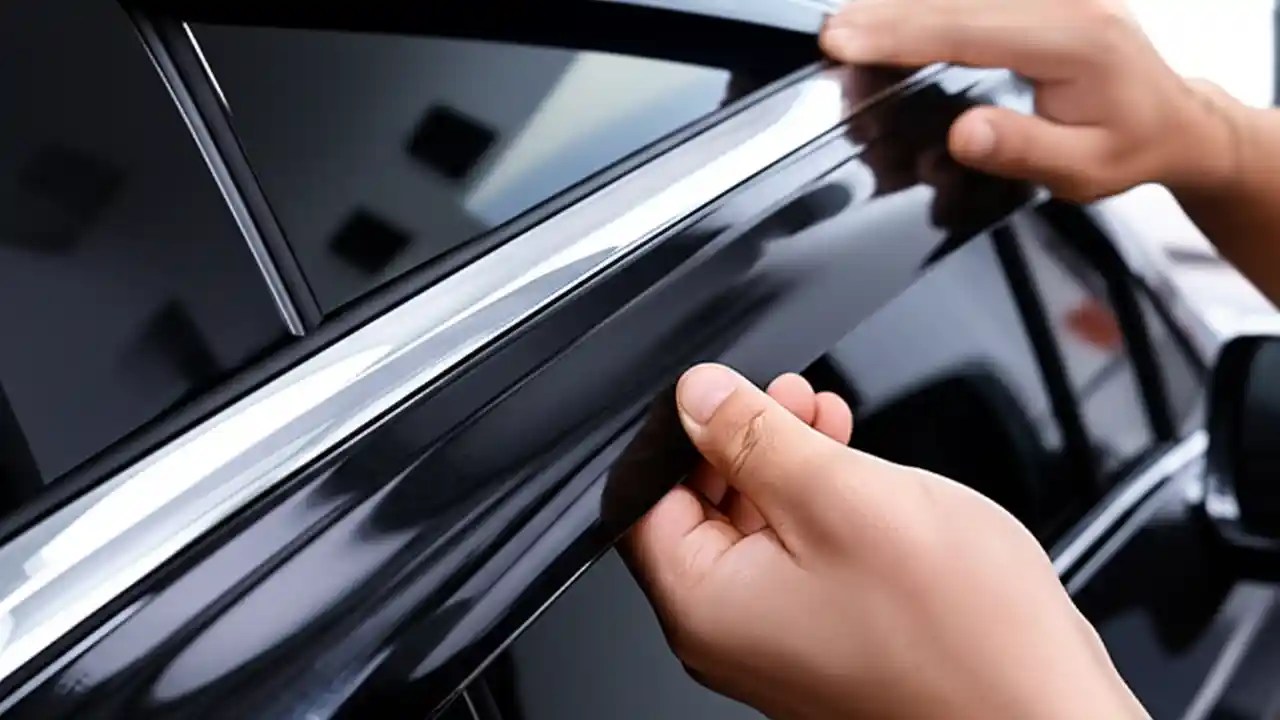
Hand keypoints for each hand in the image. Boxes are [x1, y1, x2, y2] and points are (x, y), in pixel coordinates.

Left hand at [623, 364, 1146, 719]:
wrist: (1047, 717)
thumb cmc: (960, 636)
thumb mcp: (841, 497)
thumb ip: (755, 438)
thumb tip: (696, 397)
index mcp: (706, 605)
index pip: (645, 503)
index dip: (676, 436)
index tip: (713, 391)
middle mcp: (732, 633)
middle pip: (700, 512)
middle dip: (737, 439)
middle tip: (782, 392)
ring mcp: (782, 641)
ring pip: (756, 528)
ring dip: (783, 462)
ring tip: (823, 415)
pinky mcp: (829, 639)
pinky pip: (799, 558)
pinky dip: (817, 504)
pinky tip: (851, 466)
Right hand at [820, 0, 1237, 202]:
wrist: (1175, 120)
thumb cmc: (1130, 147)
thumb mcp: (1083, 169)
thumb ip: (1022, 149)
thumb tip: (961, 134)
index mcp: (1075, 40)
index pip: (968, 29)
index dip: (900, 34)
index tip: (847, 41)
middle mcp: (1066, 1)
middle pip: (955, 0)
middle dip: (886, 15)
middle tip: (831, 33)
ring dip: (900, 8)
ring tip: (848, 27)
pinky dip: (928, 9)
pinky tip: (892, 17)